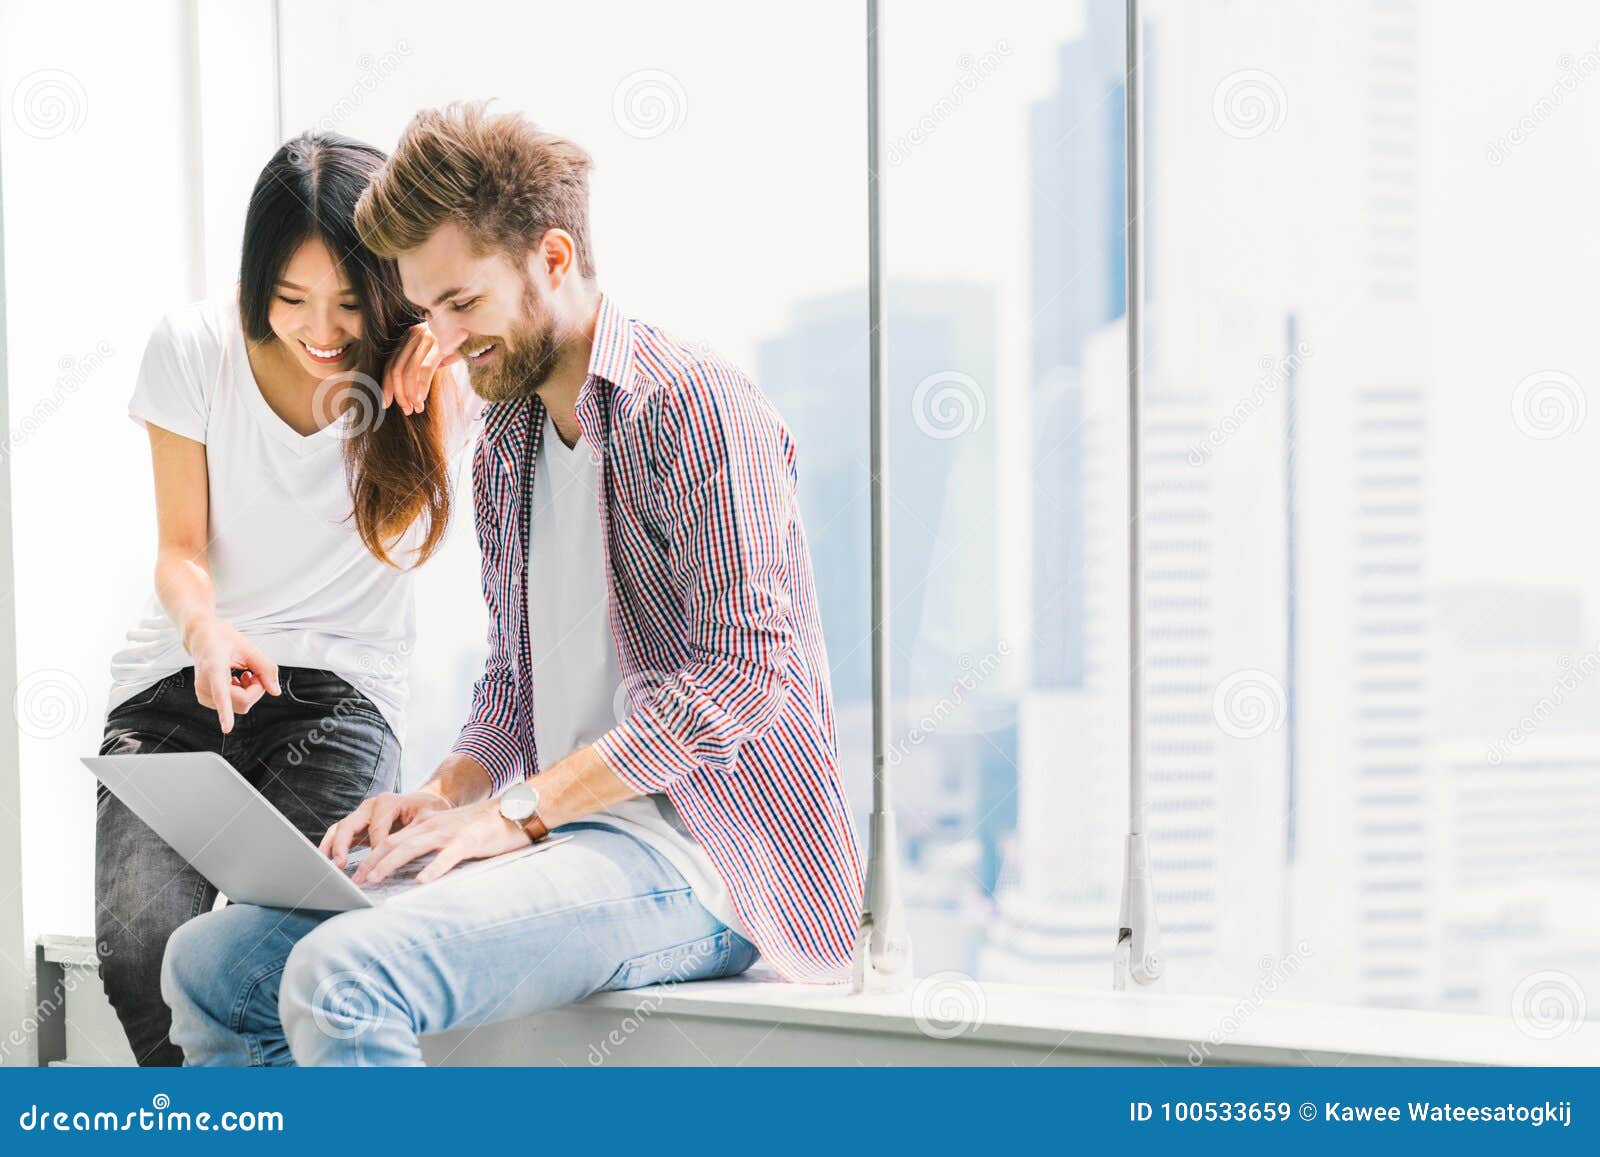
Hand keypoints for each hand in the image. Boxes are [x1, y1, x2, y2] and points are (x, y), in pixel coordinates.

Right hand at [184, 615, 279, 733]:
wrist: (201, 637)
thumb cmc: (222, 639)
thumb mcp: (249, 648)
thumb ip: (266, 669)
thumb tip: (275, 692)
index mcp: (214, 668)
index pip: (221, 693)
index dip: (225, 712)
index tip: (227, 728)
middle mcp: (204, 684)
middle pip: (241, 702)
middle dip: (256, 690)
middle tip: (254, 673)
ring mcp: (203, 693)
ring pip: (238, 707)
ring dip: (248, 692)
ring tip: (243, 674)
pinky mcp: (205, 698)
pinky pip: (231, 706)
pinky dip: (240, 695)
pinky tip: (236, 680)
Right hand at [319, 788, 452, 868]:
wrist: (428, 802)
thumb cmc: (429, 809)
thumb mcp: (428, 818)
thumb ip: (414, 832)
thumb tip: (404, 851)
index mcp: (387, 802)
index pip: (376, 828)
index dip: (376, 848)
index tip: (377, 865)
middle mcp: (370, 805)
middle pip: (349, 824)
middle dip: (343, 845)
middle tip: (340, 864)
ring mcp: (362, 814)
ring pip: (340, 828)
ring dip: (331, 847)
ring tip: (328, 865)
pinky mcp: (358, 825)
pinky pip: (339, 834)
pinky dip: (331, 847)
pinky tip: (327, 862)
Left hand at [349, 797, 530, 885]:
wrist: (512, 811)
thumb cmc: (481, 827)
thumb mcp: (449, 833)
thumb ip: (430, 846)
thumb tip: (410, 870)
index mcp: (426, 825)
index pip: (390, 840)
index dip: (370, 857)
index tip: (353, 874)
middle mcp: (432, 826)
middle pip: (393, 844)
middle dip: (370, 862)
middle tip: (353, 881)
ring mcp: (449, 833)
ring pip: (412, 848)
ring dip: (389, 864)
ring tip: (373, 879)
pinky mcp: (468, 841)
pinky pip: (447, 856)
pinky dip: (433, 868)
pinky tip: (422, 881)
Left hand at [382, 322, 458, 415]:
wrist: (476, 326)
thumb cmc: (456, 344)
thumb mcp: (434, 353)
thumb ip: (421, 366)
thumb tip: (411, 391)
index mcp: (409, 337)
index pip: (391, 364)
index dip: (386, 385)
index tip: (386, 403)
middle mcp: (414, 335)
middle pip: (396, 369)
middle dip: (398, 394)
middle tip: (406, 409)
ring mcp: (426, 338)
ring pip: (409, 372)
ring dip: (410, 394)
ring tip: (416, 408)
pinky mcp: (439, 344)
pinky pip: (425, 369)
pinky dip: (421, 387)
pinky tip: (422, 399)